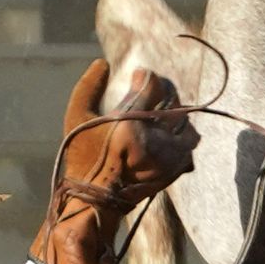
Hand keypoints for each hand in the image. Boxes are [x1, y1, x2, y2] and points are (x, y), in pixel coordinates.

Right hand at [65, 59, 195, 191]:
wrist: (96, 200)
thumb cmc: (83, 157)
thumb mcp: (76, 118)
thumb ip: (88, 86)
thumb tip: (102, 63)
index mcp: (128, 126)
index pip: (153, 84)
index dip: (145, 77)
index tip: (138, 78)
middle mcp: (153, 140)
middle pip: (173, 100)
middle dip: (162, 94)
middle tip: (149, 97)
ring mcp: (168, 156)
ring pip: (185, 121)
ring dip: (173, 115)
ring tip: (156, 119)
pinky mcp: (176, 168)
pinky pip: (188, 142)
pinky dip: (179, 136)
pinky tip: (162, 137)